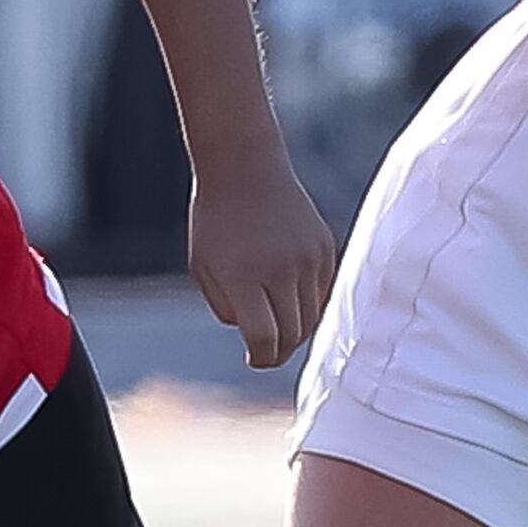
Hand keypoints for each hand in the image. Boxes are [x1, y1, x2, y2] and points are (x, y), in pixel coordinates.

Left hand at [189, 155, 338, 368]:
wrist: (244, 167)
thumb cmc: (216, 220)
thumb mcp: (203, 268)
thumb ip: (226, 308)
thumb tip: (257, 337)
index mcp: (244, 277)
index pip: (263, 339)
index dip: (260, 358)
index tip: (253, 359)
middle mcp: (280, 269)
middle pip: (292, 334)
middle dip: (278, 350)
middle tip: (267, 351)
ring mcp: (307, 257)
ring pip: (312, 317)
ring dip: (296, 330)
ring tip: (280, 328)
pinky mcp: (324, 247)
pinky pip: (323, 291)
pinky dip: (309, 302)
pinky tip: (291, 296)